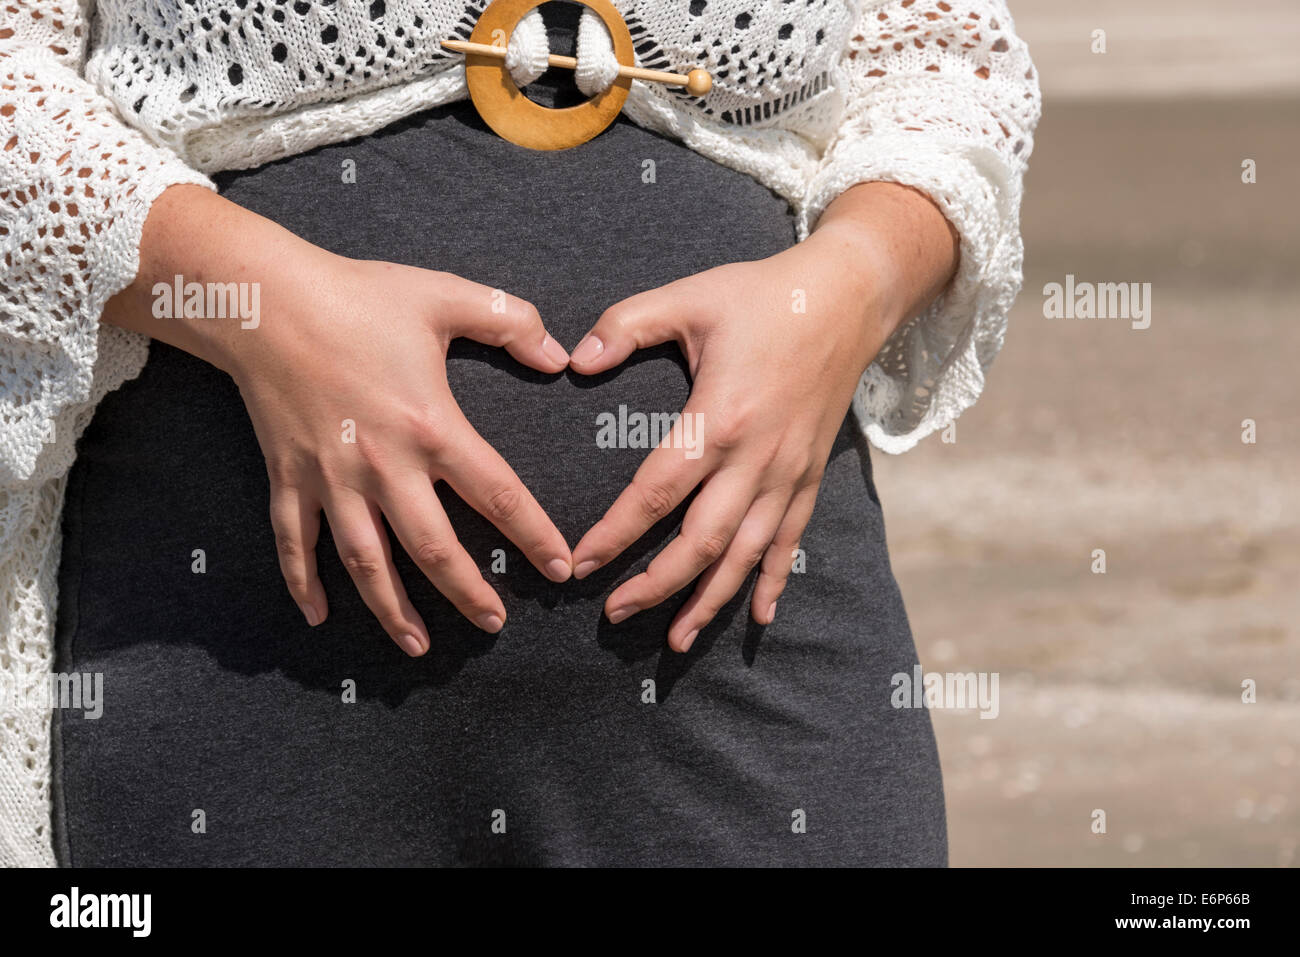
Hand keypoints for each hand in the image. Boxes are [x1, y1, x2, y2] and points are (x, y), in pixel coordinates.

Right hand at [104, 186, 573, 656]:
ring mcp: (332, 478)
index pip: (497, 494)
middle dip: (468, 592)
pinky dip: (303, 583)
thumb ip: (509, 323)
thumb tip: (560, 355)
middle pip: (434, 549)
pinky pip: (294, 542)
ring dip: (392, 609)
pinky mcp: (289, 477)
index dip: (533, 535)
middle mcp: (384, 465)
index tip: (560, 569)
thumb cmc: (359, 296)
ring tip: (419, 647)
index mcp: (431, 426)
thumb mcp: (445, 296)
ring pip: (366, 563)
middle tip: (495, 623)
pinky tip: (320, 617)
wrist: (265, 298)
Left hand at [566, 182, 957, 651]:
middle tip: (614, 614)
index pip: (656, 492)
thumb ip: (626, 325)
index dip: (616, 533)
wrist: (847, 297)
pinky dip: (772, 582)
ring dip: (710, 600)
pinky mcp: (809, 475)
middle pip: (702, 542)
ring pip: (746, 554)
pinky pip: (789, 541)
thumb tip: (573, 358)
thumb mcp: (689, 297)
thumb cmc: (761, 295)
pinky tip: (756, 617)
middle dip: (657, 586)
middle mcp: (756, 458)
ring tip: (676, 640)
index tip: (580, 564)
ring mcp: (788, 473)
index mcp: (718, 417)